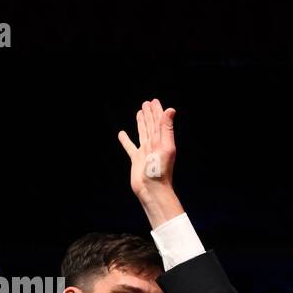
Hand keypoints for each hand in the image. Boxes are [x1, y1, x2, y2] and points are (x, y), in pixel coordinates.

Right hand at [118, 99, 184, 227]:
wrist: (152, 190)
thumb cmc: (160, 171)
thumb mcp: (165, 147)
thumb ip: (166, 129)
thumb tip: (170, 110)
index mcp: (162, 141)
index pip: (159, 122)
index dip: (157, 111)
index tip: (154, 101)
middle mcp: (154, 145)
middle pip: (151, 125)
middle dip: (149, 114)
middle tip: (146, 103)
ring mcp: (145, 152)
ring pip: (142, 133)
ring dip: (141, 123)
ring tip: (139, 113)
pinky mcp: (136, 160)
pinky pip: (130, 147)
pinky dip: (126, 140)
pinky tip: (122, 134)